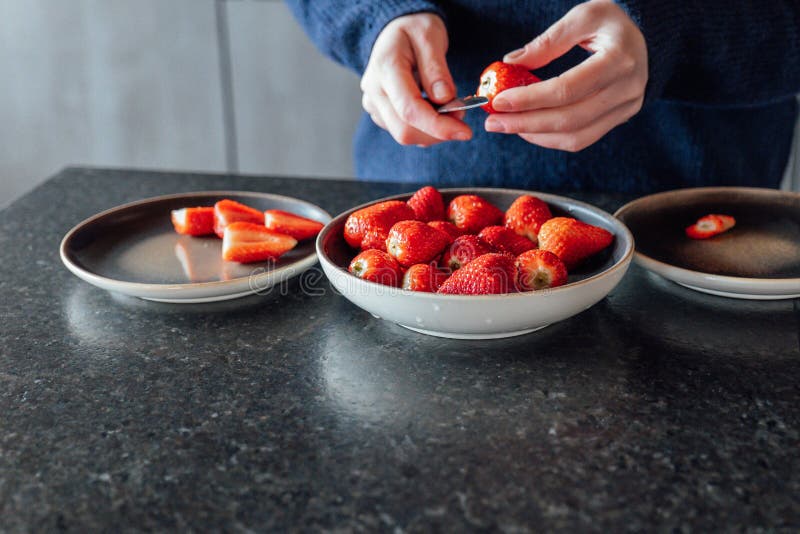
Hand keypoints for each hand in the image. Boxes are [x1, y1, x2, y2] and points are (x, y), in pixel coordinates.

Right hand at [361, 13, 471, 146]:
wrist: (394, 30)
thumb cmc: (413, 29)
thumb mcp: (430, 36)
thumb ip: (436, 69)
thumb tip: (445, 99)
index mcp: (385, 68)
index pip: (409, 110)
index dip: (438, 126)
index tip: (465, 131)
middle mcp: (374, 91)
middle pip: (405, 131)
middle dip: (438, 132)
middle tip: (463, 116)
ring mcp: (374, 105)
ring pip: (406, 135)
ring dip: (434, 131)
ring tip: (451, 107)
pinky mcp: (380, 114)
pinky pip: (405, 130)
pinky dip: (426, 128)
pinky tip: (437, 110)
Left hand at [485, 0, 647, 151]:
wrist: (647, 37)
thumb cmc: (611, 23)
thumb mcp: (583, 17)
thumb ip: (548, 41)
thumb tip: (510, 64)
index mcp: (619, 59)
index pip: (567, 89)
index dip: (530, 99)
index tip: (499, 101)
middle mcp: (627, 89)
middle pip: (569, 119)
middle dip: (525, 123)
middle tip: (492, 122)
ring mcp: (626, 108)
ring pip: (575, 136)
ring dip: (535, 135)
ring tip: (507, 125)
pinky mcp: (619, 119)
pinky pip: (581, 139)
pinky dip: (550, 138)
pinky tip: (528, 129)